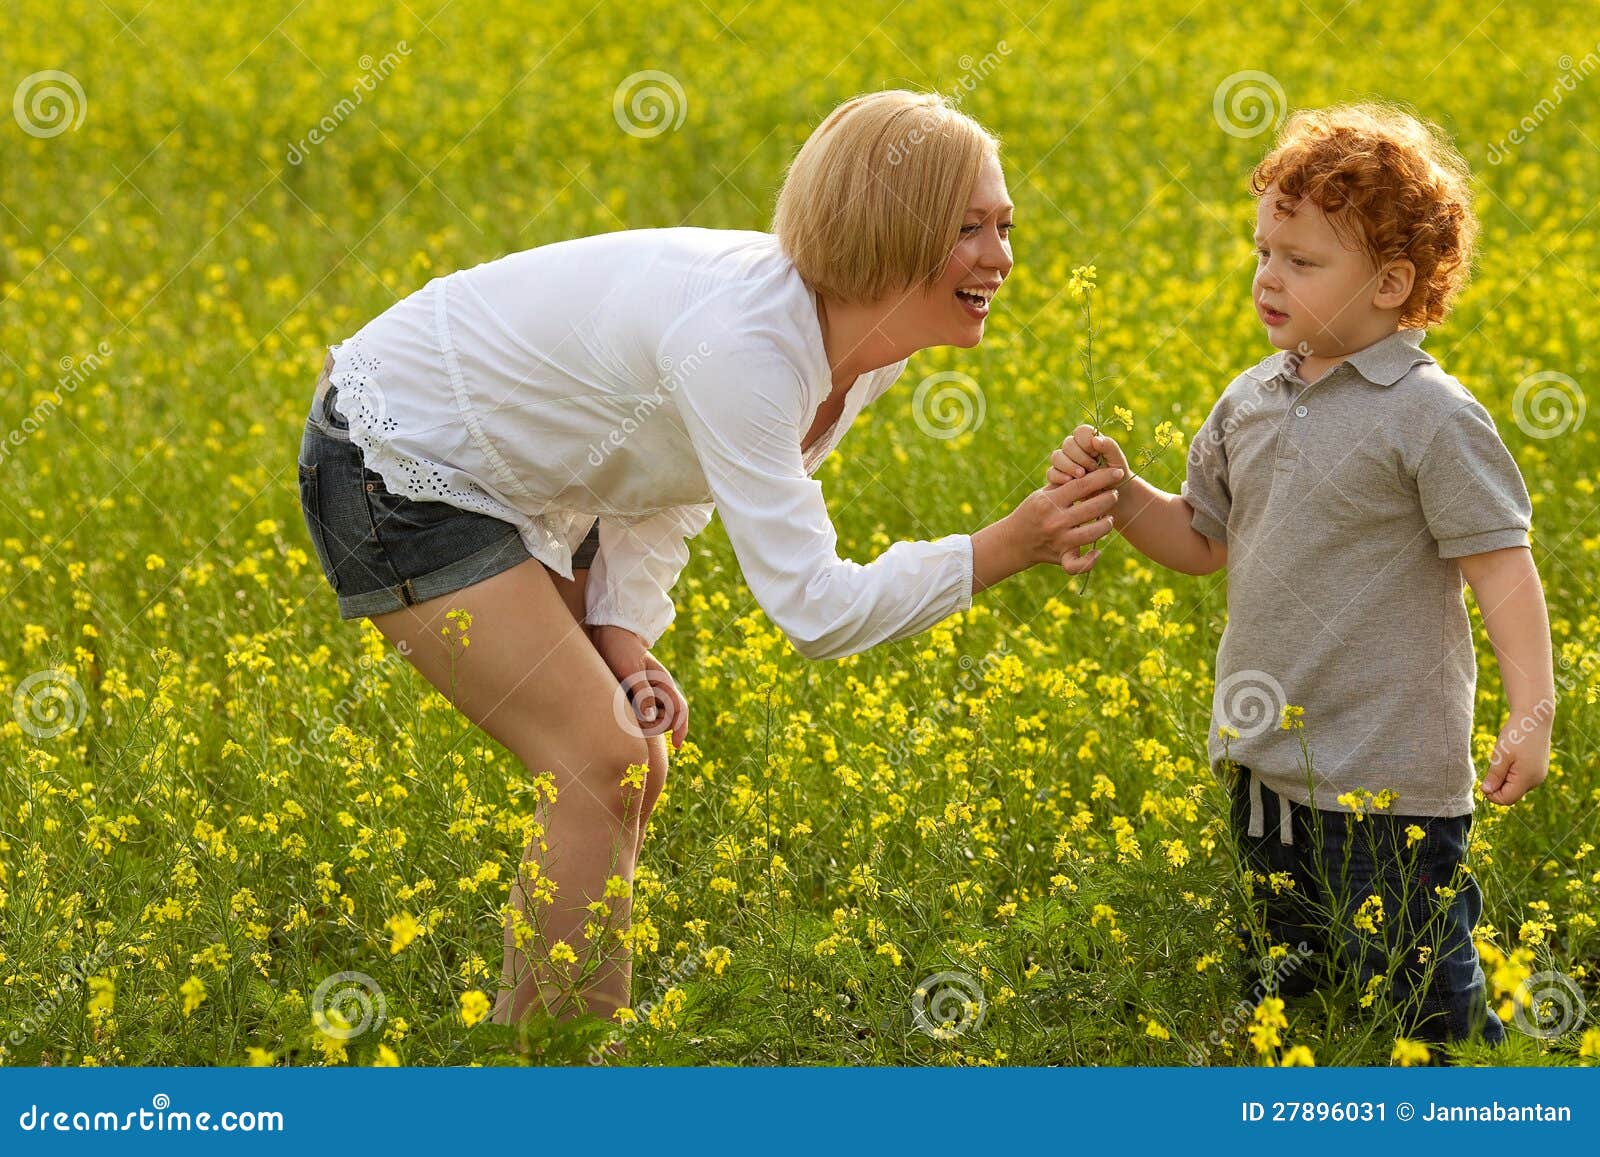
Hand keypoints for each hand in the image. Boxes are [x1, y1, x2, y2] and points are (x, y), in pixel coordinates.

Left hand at [589, 624, 689, 748]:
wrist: (610, 634)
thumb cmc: (621, 648)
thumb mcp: (630, 670)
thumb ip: (642, 694)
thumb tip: (650, 718)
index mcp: (664, 682)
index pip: (680, 710)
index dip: (681, 728)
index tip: (676, 745)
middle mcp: (659, 691)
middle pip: (667, 720)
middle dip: (654, 726)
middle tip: (632, 719)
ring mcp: (648, 694)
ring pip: (653, 720)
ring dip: (641, 722)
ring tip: (622, 710)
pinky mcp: (636, 696)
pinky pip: (640, 715)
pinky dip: (633, 718)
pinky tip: (621, 711)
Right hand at [1006, 465, 1122, 575]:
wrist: (1013, 541)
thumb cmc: (1033, 512)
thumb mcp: (1042, 494)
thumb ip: (1064, 484)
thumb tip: (1090, 471)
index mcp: (1049, 502)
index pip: (1082, 485)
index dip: (1104, 477)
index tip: (1118, 472)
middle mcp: (1055, 521)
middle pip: (1093, 508)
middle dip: (1109, 498)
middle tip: (1114, 494)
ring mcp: (1059, 540)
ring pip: (1094, 533)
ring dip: (1107, 524)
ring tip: (1109, 517)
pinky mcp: (1061, 557)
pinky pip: (1078, 565)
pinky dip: (1090, 560)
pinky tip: (1097, 551)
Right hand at [1046, 424, 1131, 487]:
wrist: (1113, 497)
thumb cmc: (1116, 476)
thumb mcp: (1118, 462)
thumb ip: (1110, 447)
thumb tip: (1095, 439)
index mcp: (1090, 441)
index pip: (1081, 431)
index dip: (1086, 441)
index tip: (1096, 453)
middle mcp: (1075, 450)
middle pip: (1067, 444)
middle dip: (1080, 457)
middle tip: (1093, 468)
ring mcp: (1065, 463)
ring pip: (1057, 457)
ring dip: (1068, 465)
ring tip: (1081, 475)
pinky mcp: (1058, 477)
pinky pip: (1051, 473)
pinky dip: (1059, 476)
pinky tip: (1070, 481)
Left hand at [1480, 715, 1549, 804]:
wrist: (1534, 718)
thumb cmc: (1517, 735)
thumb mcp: (1501, 755)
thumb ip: (1494, 776)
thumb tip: (1486, 792)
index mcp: (1528, 780)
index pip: (1506, 800)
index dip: (1491, 794)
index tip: (1483, 779)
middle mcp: (1536, 781)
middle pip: (1511, 793)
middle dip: (1498, 784)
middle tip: (1495, 763)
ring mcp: (1538, 774)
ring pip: (1515, 785)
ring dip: (1504, 776)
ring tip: (1504, 757)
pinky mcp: (1538, 768)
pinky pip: (1520, 777)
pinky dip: (1511, 771)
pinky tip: (1510, 756)